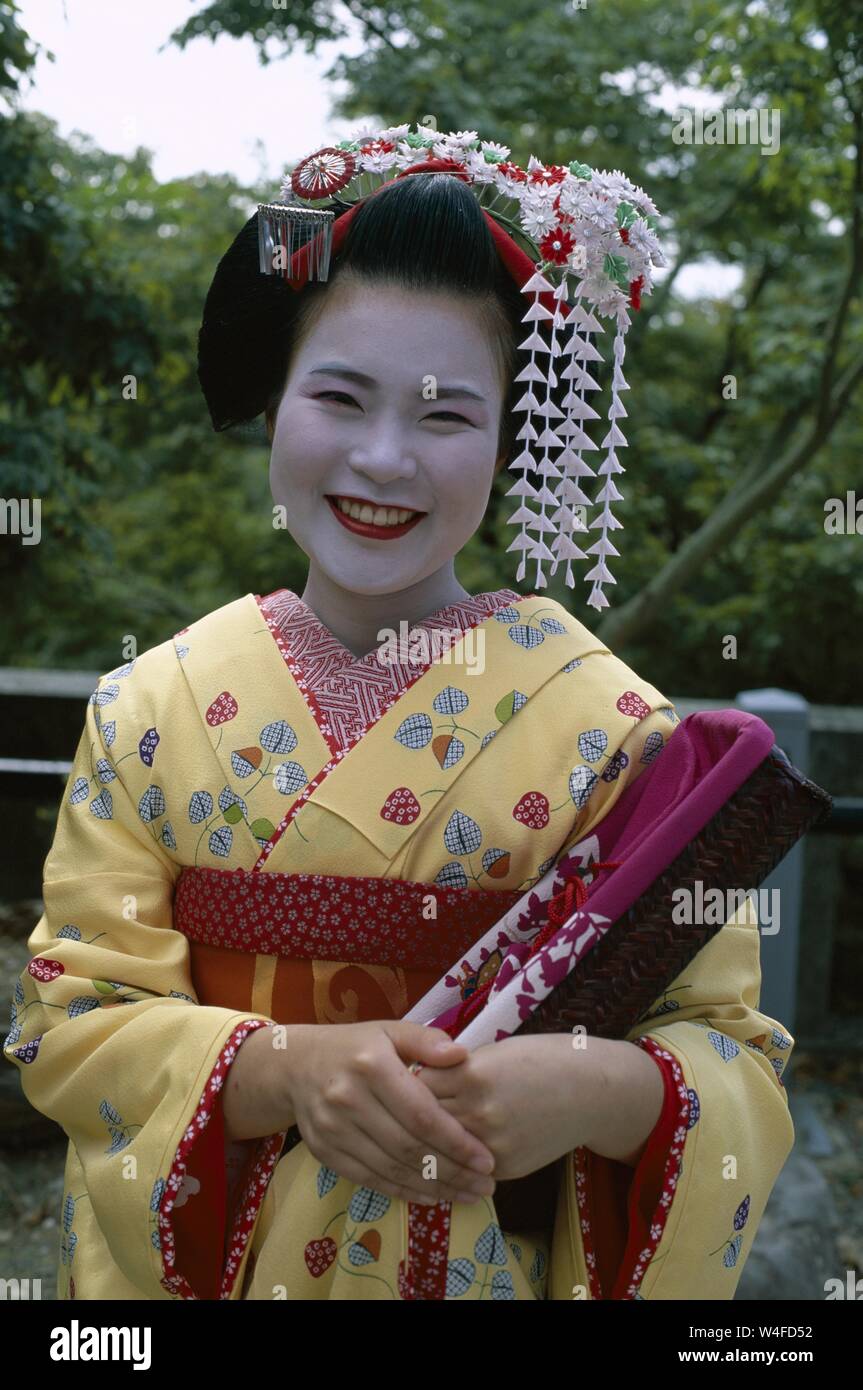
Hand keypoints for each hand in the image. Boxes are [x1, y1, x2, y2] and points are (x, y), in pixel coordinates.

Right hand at [285, 1020, 498, 1206]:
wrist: (296, 1065)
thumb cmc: (356, 1047)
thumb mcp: (390, 1031)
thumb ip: (426, 1040)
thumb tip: (462, 1055)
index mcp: (371, 1065)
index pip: (421, 1114)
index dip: (456, 1141)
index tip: (486, 1158)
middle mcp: (348, 1099)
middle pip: (408, 1147)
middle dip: (452, 1171)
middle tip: (485, 1184)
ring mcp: (333, 1129)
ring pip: (390, 1168)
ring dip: (433, 1188)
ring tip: (467, 1194)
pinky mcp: (324, 1152)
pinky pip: (369, 1179)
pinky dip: (402, 1191)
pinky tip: (431, 1196)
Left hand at [414, 1034, 595, 1180]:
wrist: (591, 1093)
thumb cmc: (542, 1059)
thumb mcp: (495, 1051)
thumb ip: (457, 1067)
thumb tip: (419, 1078)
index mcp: (472, 1074)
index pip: (416, 1084)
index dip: (405, 1084)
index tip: (399, 1083)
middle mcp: (478, 1112)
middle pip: (421, 1120)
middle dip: (408, 1116)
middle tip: (399, 1112)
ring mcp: (490, 1146)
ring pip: (439, 1151)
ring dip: (426, 1144)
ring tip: (417, 1135)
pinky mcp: (503, 1169)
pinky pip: (464, 1167)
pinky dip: (453, 1160)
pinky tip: (447, 1152)